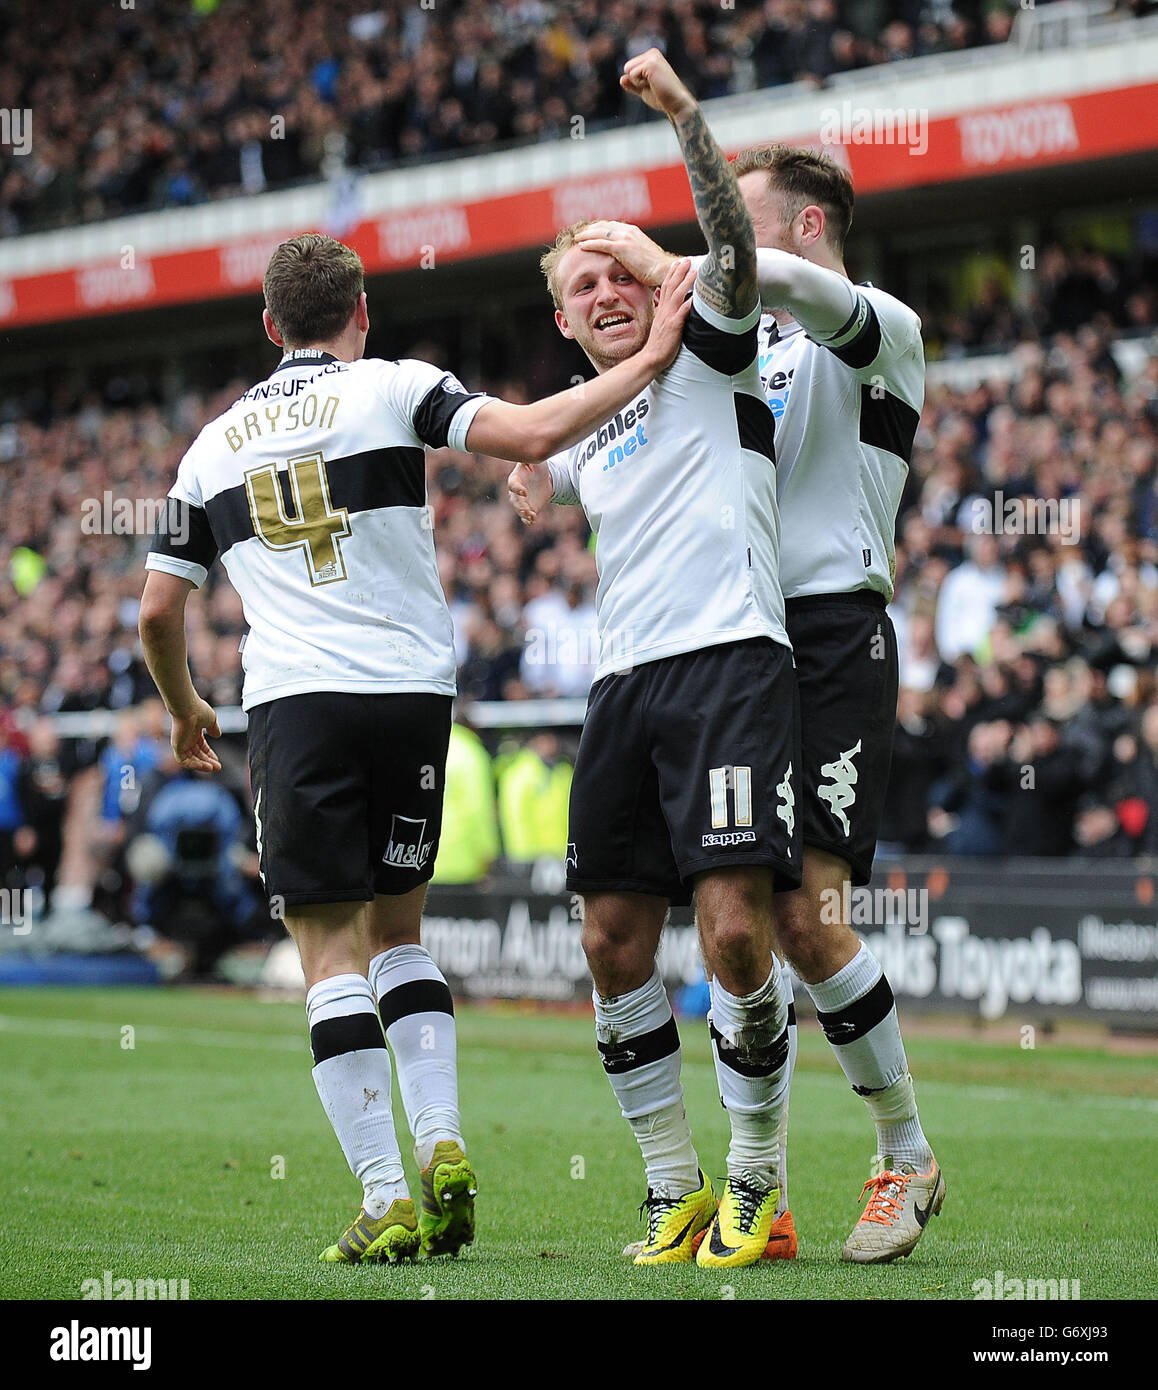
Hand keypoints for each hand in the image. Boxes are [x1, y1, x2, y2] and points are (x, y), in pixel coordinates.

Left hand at [170, 697, 220, 772]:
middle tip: (217, 767)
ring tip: (212, 768)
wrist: (188, 708)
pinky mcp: (177, 747)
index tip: (217, 760)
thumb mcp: (211, 720)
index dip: (209, 754)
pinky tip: (205, 766)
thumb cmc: (199, 710)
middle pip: (197, 754)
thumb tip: (218, 735)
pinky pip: (184, 761)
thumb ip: (214, 728)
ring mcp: (181, 743)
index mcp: (194, 732)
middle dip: (207, 761)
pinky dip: (194, 765)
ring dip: (202, 765)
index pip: (201, 747)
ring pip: (191, 759)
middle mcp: (187, 738)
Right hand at [507, 461, 552, 525]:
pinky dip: (528, 520)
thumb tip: (525, 455)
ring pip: (519, 510)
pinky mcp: (528, 509)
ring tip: (531, 516)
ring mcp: (521, 502)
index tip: (524, 492)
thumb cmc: (537, 467)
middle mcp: (515, 492)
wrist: (545, 478)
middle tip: (526, 509)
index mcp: (515, 479)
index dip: (517, 489)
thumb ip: (528, 459)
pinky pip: (526, 517)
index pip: (512, 484)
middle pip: (514, 500)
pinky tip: (532, 521)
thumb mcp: (534, 461)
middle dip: (520, 505)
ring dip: (524, 514)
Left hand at [574, 221, 676, 287]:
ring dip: (586, 234)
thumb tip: (628, 259)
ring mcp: (625, 238)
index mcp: (633, 231)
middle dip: (590, 229)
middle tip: (580, 233)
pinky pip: (601, 243)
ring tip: (577, 238)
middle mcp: (628, 231)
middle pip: (603, 226)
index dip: (599, 228)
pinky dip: (589, 243)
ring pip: (600, 232)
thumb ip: (633, 252)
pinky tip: (580, 245)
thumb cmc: (656, 267)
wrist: (663, 269)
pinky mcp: (621, 248)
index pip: (612, 226)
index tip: (590, 232)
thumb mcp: (643, 255)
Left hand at [620, 48, 694, 119]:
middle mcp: (652, 53)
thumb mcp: (644, 90)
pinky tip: (653, 84)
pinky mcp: (650, 64)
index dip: (636, 81)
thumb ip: (632, 84)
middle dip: (635, 80)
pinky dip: (639, 83)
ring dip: (637, 82)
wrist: (675, 103)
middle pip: (627, 66)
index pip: (629, 67)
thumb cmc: (662, 98)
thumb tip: (621, 79)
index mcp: (652, 56)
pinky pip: (632, 74)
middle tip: (652, 86)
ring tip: (653, 85)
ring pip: (628, 69)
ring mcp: (652, 57)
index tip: (652, 85)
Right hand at [640, 257, 696, 371]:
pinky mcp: (674, 326)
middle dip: (679, 272)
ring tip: (694, 272)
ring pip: (677, 295)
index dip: (672, 274)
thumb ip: (667, 315)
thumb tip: (672, 308)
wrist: (651, 358)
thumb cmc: (658, 345)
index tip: (677, 264)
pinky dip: (690, 303)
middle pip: (671, 286)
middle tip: (686, 260)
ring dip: (686, 282)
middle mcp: (665, 311)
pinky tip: (696, 296)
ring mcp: (669, 317)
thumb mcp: (662, 325)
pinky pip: (682, 312)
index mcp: (662, 310)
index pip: (666, 287)